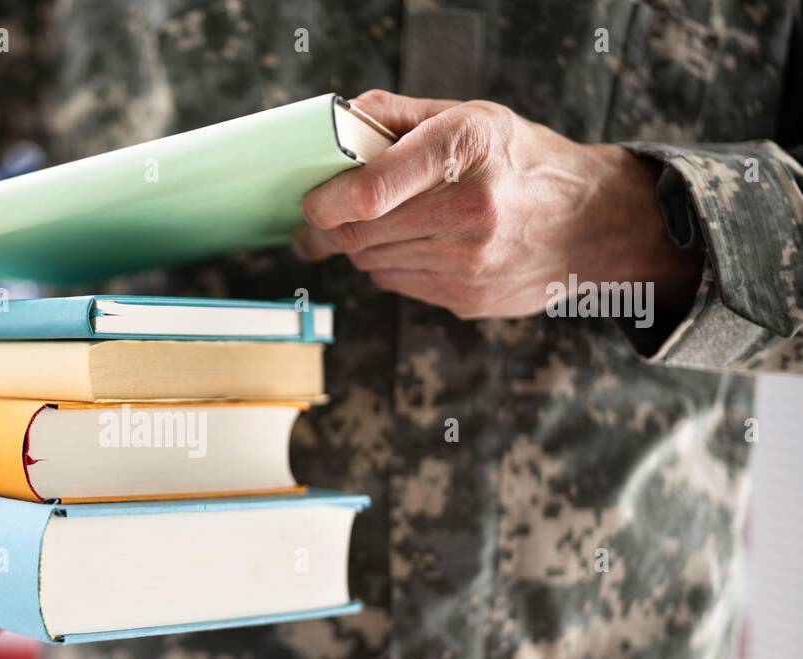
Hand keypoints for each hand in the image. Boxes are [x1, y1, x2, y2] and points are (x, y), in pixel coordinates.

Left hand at [293, 90, 702, 318]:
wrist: (592, 223)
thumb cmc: (521, 161)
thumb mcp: (471, 116)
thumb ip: (397, 116)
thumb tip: (336, 125)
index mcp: (467, 149)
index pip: (371, 190)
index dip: (325, 202)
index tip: (310, 203)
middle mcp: (470, 209)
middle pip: (361, 232)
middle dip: (327, 229)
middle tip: (313, 221)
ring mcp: (469, 262)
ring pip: (372, 262)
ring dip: (360, 245)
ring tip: (373, 225)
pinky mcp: (467, 298)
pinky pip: (397, 284)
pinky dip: (389, 265)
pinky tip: (412, 245)